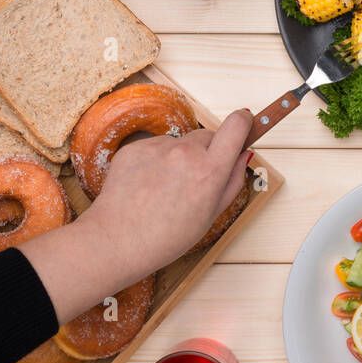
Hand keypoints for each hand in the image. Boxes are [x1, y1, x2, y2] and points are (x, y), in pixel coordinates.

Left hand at [22, 110, 251, 321]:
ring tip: (165, 189)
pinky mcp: (134, 148)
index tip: (245, 122)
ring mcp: (157, 148)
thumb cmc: (166, 237)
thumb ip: (232, 181)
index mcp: (209, 170)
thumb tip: (243, 155)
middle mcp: (185, 153)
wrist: (117, 241)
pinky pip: (154, 147)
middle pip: (207, 136)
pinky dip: (154, 162)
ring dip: (178, 158)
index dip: (243, 121)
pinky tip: (147, 186)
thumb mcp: (211, 215)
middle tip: (195, 180)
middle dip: (207, 151)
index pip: (236, 126)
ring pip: (179, 143)